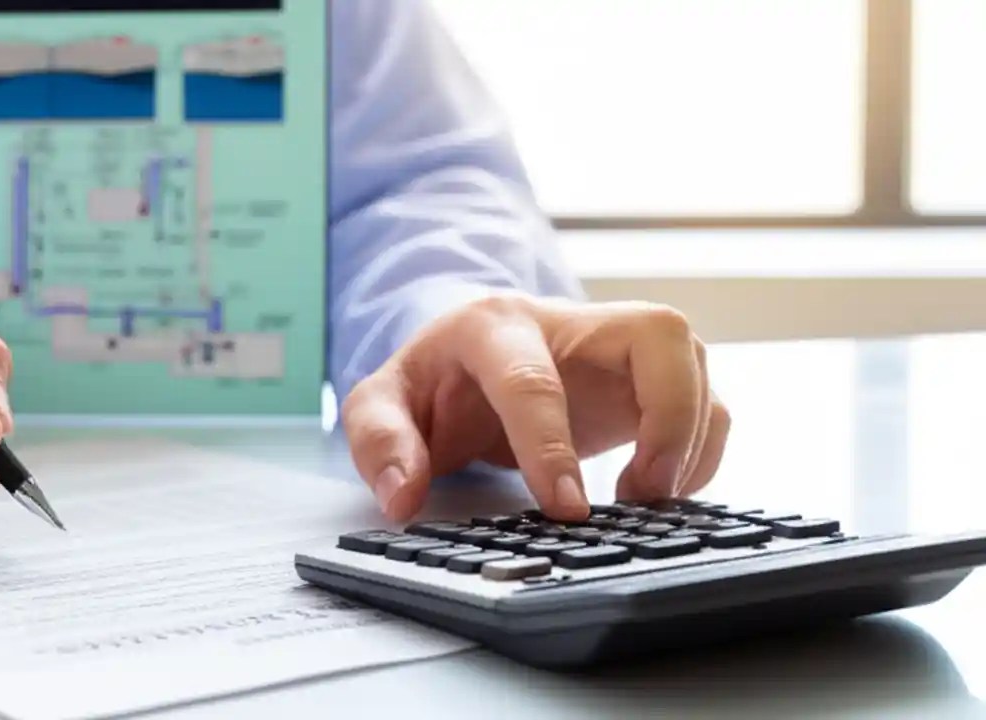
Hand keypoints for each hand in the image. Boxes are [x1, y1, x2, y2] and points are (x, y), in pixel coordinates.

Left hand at [341, 295, 729, 521]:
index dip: (551, 447)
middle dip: (666, 416)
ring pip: (693, 357)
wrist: (459, 364)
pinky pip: (706, 396)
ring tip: (648, 499)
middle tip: (641, 494)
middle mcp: (567, 323)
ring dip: (690, 435)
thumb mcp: (380, 407)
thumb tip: (404, 495)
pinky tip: (661, 490)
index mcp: (493, 326)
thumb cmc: (429, 386)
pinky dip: (702, 448)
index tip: (567, 512)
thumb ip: (380, 443)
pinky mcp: (645, 375)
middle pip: (655, 333)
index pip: (532, 380)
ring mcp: (614, 343)